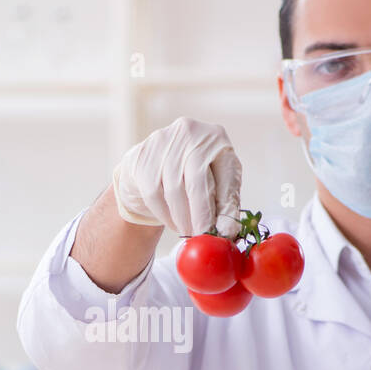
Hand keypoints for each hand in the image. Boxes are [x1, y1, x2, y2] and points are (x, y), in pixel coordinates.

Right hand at [112, 117, 242, 236]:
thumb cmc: (193, 177)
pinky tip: (172, 220)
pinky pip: (153, 193)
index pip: (224, 176)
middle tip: (201, 237)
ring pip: (173, 190)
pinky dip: (164, 214)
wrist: (155, 165)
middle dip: (200, 216)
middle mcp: (190, 132)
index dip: (224, 208)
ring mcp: (163, 141)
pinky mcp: (142, 156)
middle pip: (197, 181)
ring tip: (187, 230)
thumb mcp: (216, 185)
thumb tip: (228, 233)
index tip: (222, 233)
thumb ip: (225, 206)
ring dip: (181, 218)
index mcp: (216, 138)